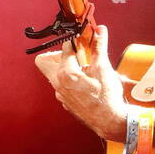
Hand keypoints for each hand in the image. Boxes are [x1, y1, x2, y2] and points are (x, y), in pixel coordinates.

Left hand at [34, 24, 127, 141]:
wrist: (109, 121)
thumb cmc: (106, 99)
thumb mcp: (104, 69)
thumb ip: (99, 47)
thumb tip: (99, 31)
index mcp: (66, 74)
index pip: (64, 49)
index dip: (75, 42)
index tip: (82, 40)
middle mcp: (58, 85)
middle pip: (45, 61)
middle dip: (60, 55)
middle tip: (77, 55)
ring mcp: (60, 94)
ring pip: (54, 74)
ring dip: (67, 67)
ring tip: (84, 68)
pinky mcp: (65, 101)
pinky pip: (61, 85)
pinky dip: (70, 80)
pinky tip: (86, 82)